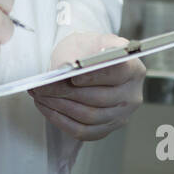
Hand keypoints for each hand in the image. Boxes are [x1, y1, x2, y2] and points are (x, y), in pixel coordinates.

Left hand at [28, 31, 144, 140]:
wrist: (87, 64)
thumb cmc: (87, 51)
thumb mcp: (86, 41)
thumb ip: (80, 52)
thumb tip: (67, 68)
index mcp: (133, 69)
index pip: (117, 74)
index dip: (94, 77)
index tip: (73, 77)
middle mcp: (132, 95)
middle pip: (100, 98)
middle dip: (66, 92)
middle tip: (42, 86)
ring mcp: (121, 115)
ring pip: (89, 117)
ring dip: (60, 106)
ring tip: (40, 95)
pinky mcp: (106, 129)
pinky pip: (82, 131)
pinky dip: (61, 120)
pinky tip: (46, 107)